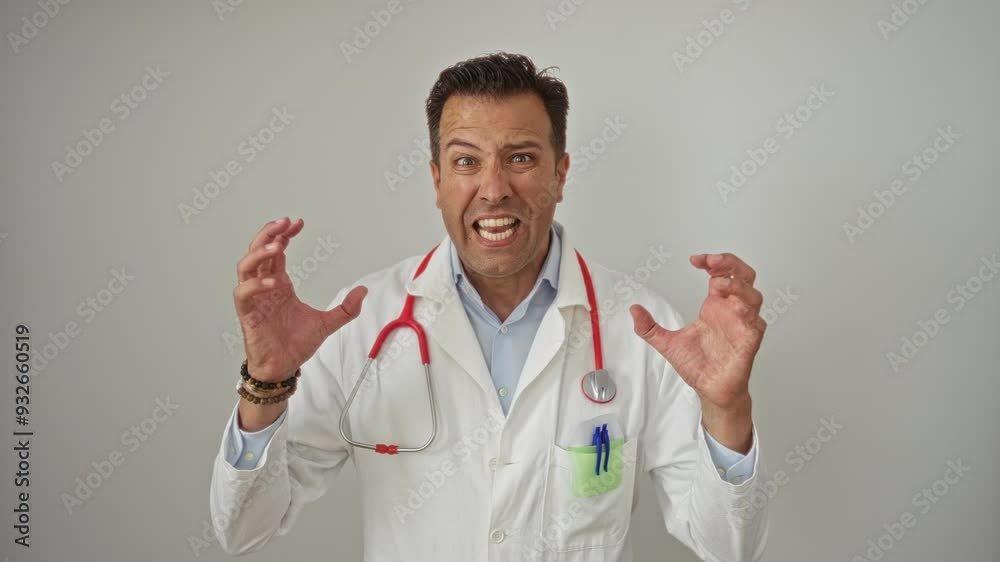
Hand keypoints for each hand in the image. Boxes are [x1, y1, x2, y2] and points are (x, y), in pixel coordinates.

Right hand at [234, 217, 367, 381]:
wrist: (284, 368)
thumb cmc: (296, 345)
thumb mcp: (327, 323)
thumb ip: (346, 308)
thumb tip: (363, 291)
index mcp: (279, 284)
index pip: (276, 251)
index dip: (283, 234)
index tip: (297, 223)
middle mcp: (264, 288)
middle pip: (258, 251)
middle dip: (268, 234)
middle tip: (284, 223)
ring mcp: (254, 300)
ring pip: (245, 267)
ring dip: (258, 253)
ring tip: (277, 245)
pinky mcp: (247, 315)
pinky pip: (243, 294)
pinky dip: (254, 285)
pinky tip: (272, 282)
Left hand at [630, 253, 765, 450]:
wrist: (710, 391)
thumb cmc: (698, 366)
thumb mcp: (667, 343)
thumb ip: (649, 327)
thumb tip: (633, 310)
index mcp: (715, 306)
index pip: (721, 274)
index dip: (713, 262)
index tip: (695, 260)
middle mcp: (731, 311)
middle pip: (743, 277)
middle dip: (731, 264)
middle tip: (713, 261)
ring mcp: (742, 325)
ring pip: (753, 296)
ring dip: (739, 286)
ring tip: (719, 284)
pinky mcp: (749, 341)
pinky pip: (755, 322)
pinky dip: (747, 313)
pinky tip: (736, 308)